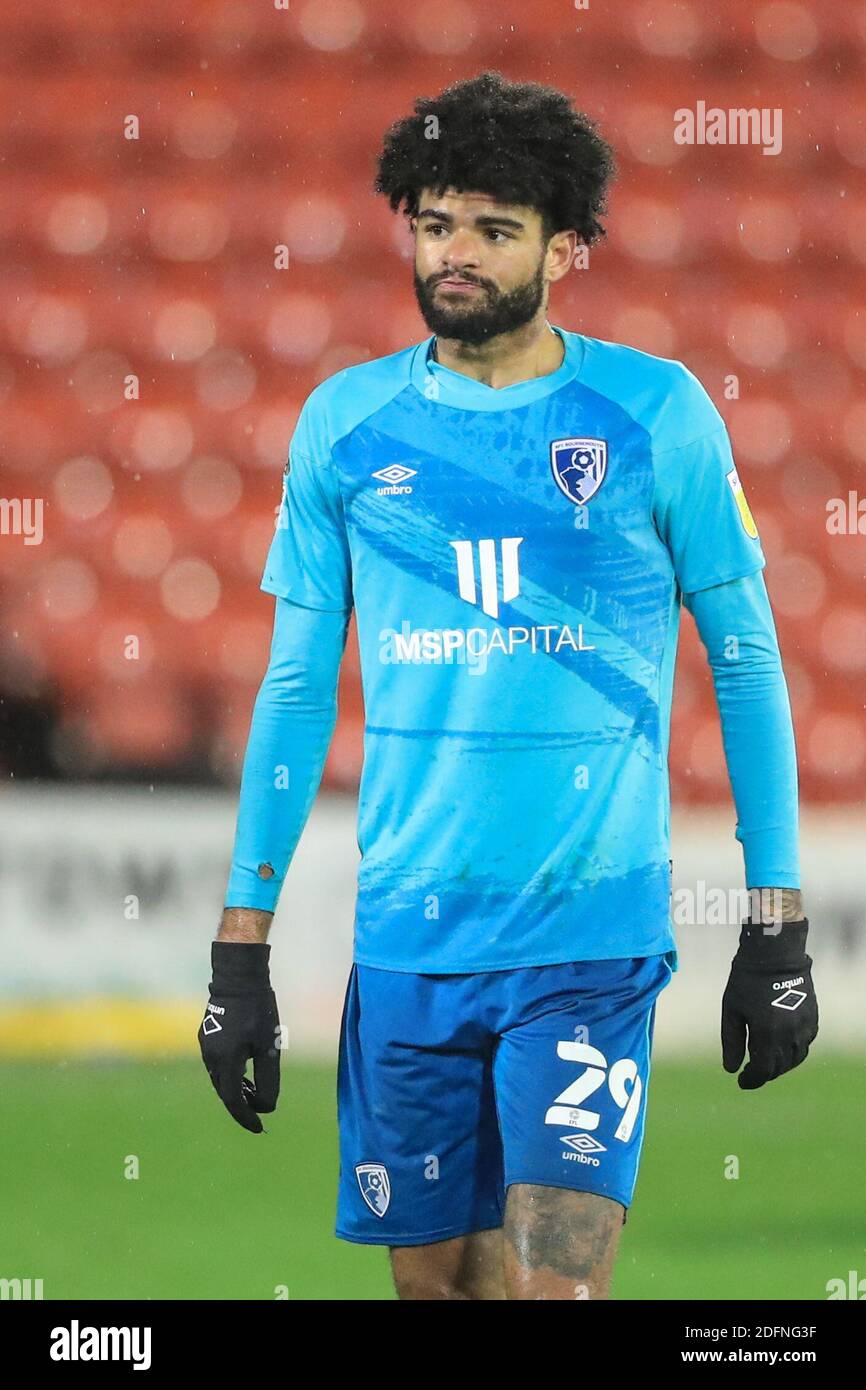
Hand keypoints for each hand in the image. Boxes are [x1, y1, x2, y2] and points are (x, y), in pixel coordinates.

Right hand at [198, 941, 280, 1131]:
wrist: (238, 976)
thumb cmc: (257, 1009)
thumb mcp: (269, 1047)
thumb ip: (268, 1080)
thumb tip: (266, 1106)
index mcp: (225, 1062)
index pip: (234, 1101)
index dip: (246, 1117)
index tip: (260, 1128)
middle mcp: (210, 1058)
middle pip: (225, 1093)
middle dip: (241, 1107)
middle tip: (259, 1116)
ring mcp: (206, 1046)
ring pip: (220, 1079)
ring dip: (236, 1091)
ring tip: (255, 1097)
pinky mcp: (206, 1036)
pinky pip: (217, 1065)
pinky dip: (230, 1075)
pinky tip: (245, 1073)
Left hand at [721, 918, 817, 1089]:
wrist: (774, 954)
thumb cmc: (747, 980)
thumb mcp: (732, 1010)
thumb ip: (732, 1041)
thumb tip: (731, 1069)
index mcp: (767, 1033)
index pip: (763, 1070)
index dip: (751, 1080)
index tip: (741, 1082)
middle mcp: (790, 1034)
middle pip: (779, 1067)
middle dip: (764, 1073)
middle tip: (750, 1071)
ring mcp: (804, 1026)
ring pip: (795, 1058)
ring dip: (780, 1065)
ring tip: (765, 1061)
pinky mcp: (812, 1018)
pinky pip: (804, 1044)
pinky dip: (793, 1051)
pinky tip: (781, 1046)